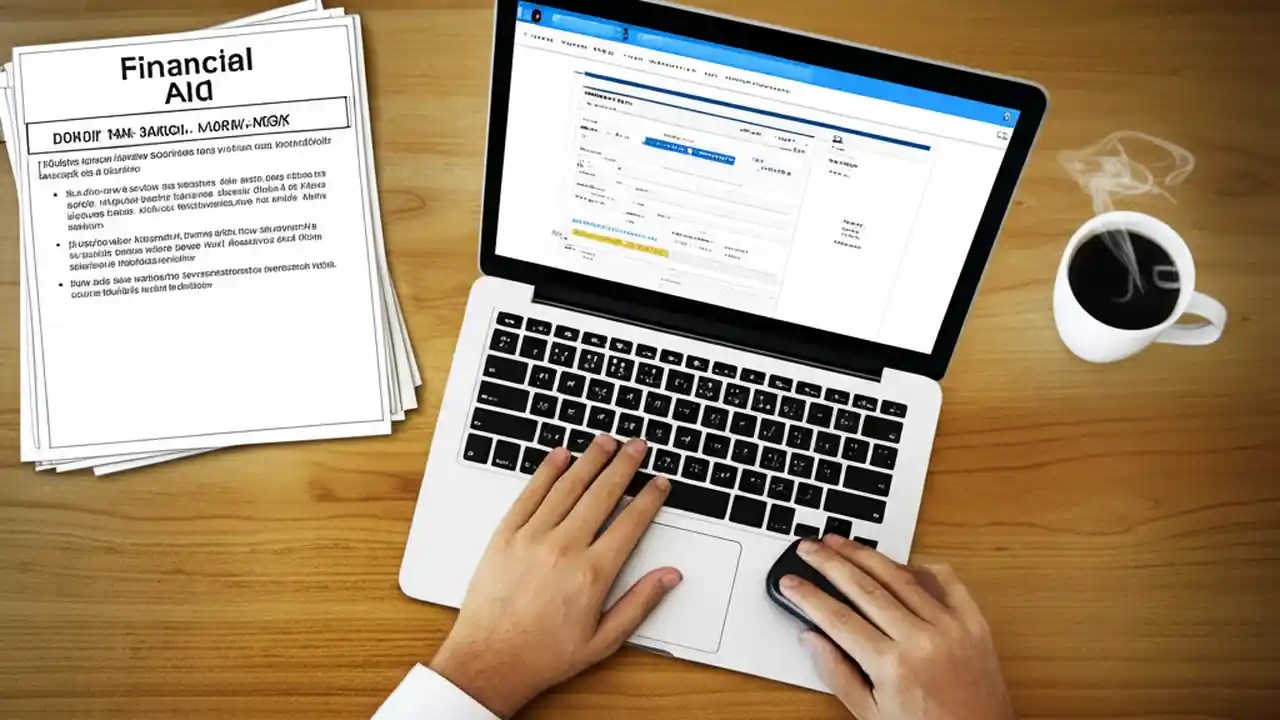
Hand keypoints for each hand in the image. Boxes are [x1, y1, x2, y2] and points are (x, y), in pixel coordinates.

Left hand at [429, 434, 680, 717]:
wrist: (489, 662)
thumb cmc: (543, 655)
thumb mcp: (604, 640)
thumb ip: (640, 603)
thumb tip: (669, 576)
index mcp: (593, 573)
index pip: (630, 523)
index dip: (649, 498)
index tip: (659, 482)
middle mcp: (564, 548)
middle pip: (602, 494)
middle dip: (624, 465)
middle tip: (637, 445)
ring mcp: (532, 538)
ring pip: (567, 487)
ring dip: (589, 460)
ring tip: (605, 441)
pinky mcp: (505, 536)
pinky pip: (529, 495)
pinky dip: (546, 471)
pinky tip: (560, 455)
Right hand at [782, 535, 1013, 719]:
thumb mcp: (871, 714)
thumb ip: (838, 673)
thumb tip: (811, 637)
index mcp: (893, 666)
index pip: (838, 618)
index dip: (809, 596)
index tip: (790, 582)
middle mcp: (922, 640)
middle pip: (865, 588)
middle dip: (830, 563)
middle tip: (808, 548)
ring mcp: (951, 627)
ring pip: (900, 576)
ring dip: (866, 555)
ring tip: (840, 542)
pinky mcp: (974, 622)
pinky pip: (946, 580)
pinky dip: (921, 565)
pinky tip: (899, 560)